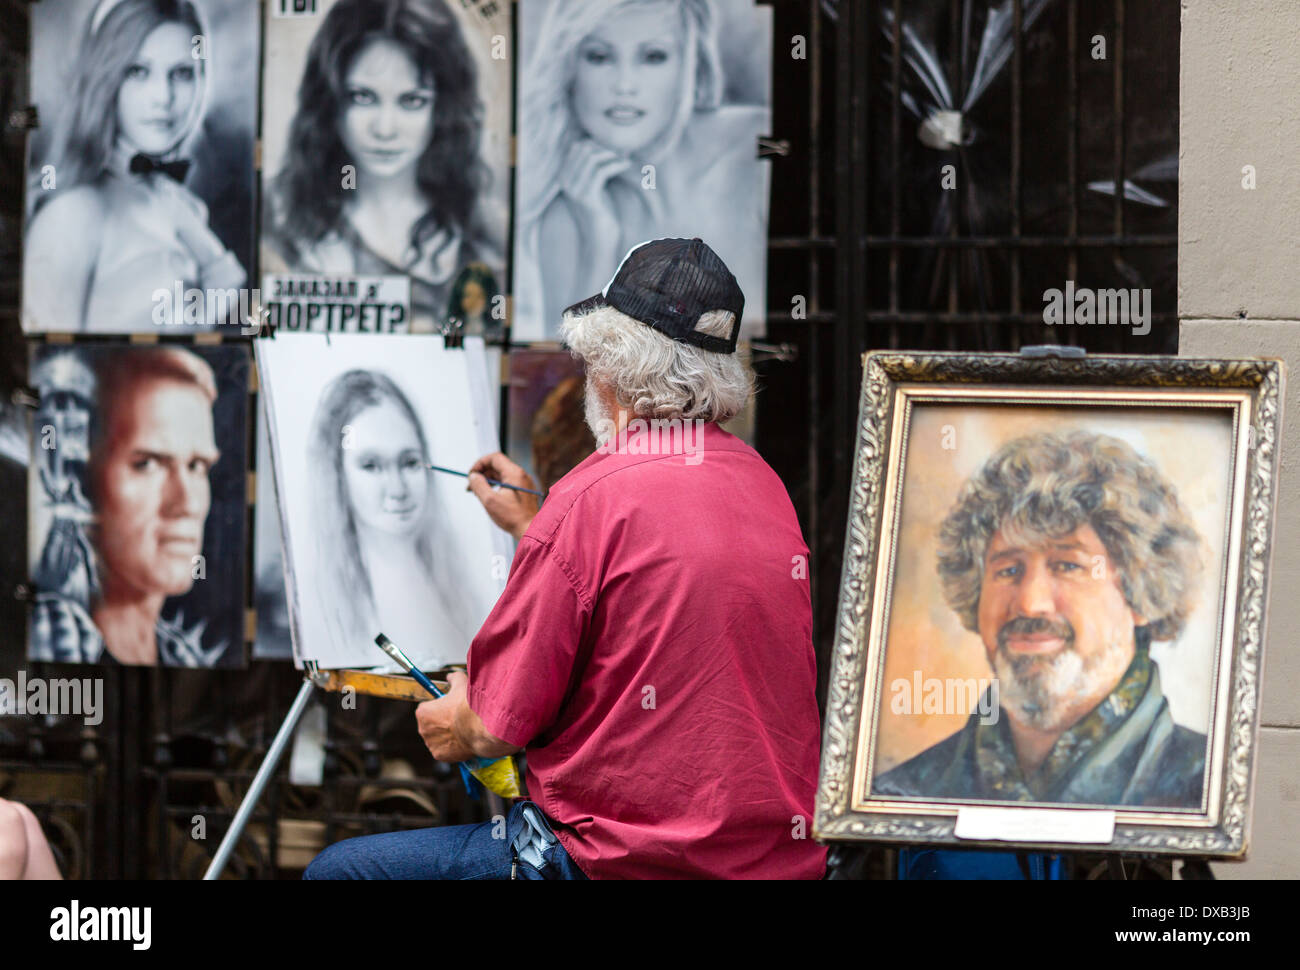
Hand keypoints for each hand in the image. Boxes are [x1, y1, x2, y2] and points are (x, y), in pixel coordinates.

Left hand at [415, 670, 474, 762]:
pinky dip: (451, 747)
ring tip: (462, 730)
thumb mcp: (461, 683)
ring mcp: (431, 743)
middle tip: (456, 719)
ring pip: (437, 738)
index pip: (426, 709)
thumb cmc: (468, 705)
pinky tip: (462, 740)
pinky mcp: (439, 755)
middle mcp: (422, 729)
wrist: (478, 727)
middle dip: (440, 723)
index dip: (438, 707)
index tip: (447, 707)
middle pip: (430, 725)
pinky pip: (444, 751)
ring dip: (446, 735)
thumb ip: (453, 678)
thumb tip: (451, 676)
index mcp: (423, 712)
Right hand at [466, 452, 540, 541]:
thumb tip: (472, 476)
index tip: (471, 476)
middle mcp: (521, 475)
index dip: (480, 463)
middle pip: (498, 465)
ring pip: (502, 475)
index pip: (494, 458)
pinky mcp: (524, 492)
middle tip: (471, 486)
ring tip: (478, 492)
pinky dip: (496, 486)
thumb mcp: (490, 501)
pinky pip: (507, 483)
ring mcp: (524, 483)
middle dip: (482, 473)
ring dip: (488, 480)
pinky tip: (490, 497)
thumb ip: (479, 485)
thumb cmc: (512, 517)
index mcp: (515, 473)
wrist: (531, 531)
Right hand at [558, 138, 628, 261]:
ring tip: (625, 161)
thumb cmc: (600, 214)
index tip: (613, 151)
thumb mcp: (593, 188)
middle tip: (621, 155)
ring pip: (593, 158)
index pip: (577, 148)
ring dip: (613, 155)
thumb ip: (592, 170)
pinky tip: (626, 166)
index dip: (597, 145)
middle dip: (605, 148)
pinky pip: (602, 171)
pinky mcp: (587, 197)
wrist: (598, 241)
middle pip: (584, 150)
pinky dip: (616, 164)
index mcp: (564, 178)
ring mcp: (574, 190)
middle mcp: (565, 182)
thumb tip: (604, 147)